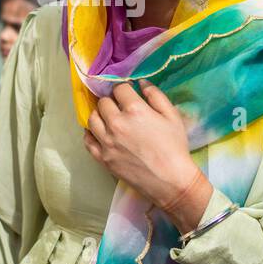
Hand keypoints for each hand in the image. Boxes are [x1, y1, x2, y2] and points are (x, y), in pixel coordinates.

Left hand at [83, 80, 209, 231]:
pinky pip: (88, 141)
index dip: (124, 88)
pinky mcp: (103, 158)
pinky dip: (91, 133)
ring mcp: (107, 142)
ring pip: (92, 119)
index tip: (128, 93)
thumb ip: (156, 95)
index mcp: (135, 110)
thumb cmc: (175, 147)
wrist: (171, 181)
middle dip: (111, 101)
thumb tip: (141, 82)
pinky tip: (99, 132)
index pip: (119, 89)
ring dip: (99, 114)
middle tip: (119, 106)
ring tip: (108, 118)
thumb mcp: (172, 116)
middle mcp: (116, 123)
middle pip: (103, 102)